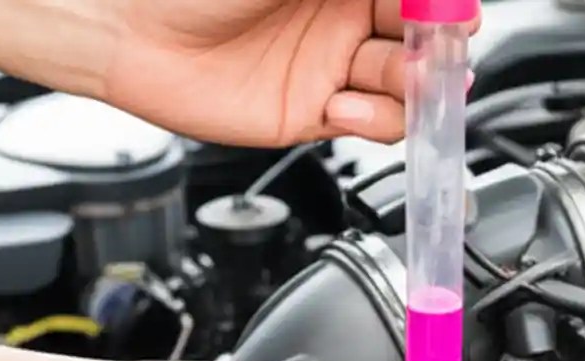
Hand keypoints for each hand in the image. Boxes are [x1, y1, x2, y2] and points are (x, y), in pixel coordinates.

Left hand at [103, 0, 479, 145]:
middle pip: (423, 40)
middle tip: (439, 51)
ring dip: (416, 87)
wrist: (130, 29)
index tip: (454, 13)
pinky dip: (376, 121)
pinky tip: (349, 106)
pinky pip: (368, 124)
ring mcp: (329, 68)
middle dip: (441, 48)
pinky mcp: (310, 115)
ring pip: (405, 86)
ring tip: (405, 81)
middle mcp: (344, 18)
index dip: (443, 6)